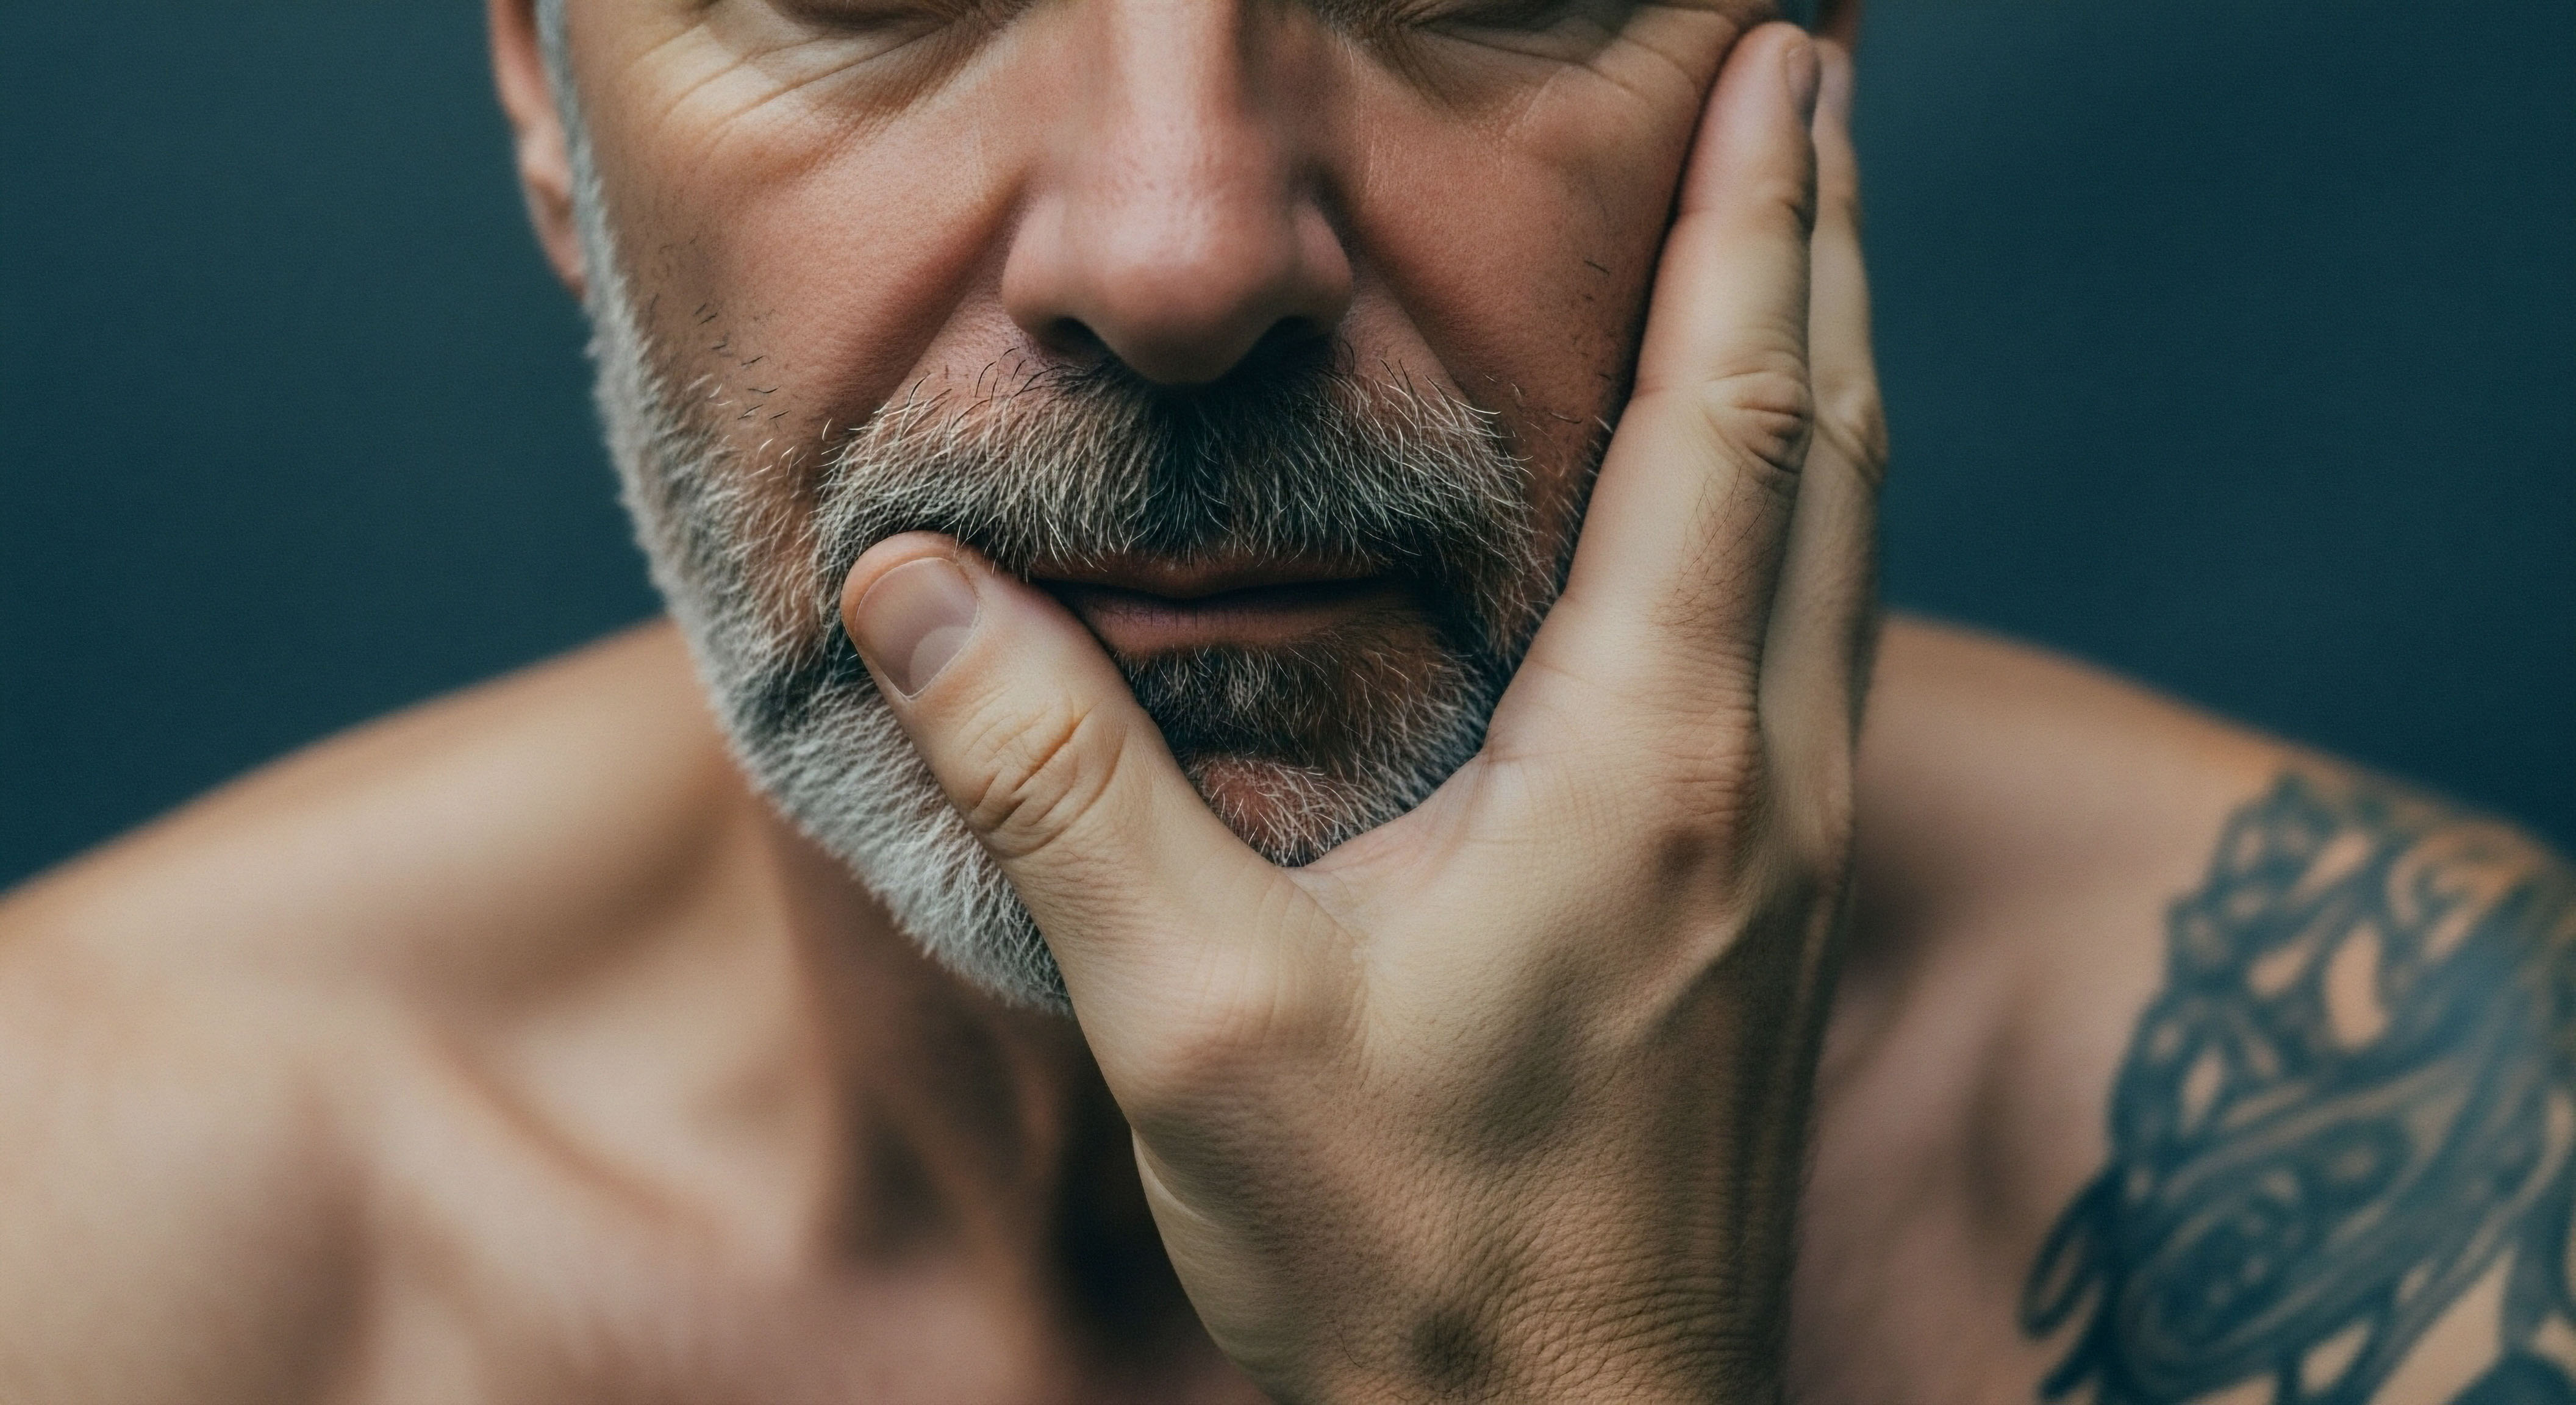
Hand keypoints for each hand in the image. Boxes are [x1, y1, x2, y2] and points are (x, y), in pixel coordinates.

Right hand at [839, 25, 1881, 1401]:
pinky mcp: (1777, 904)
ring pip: (1856, 537)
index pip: (1736, 422)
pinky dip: (1811, 500)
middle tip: (1811, 87)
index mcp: (1652, 759)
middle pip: (1837, 443)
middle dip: (1824, 243)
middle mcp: (1767, 775)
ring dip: (1834, 364)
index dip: (1756, 225)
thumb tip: (918, 595)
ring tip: (1805, 238)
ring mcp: (1794, 842)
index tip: (1777, 68)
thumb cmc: (1414, 1266)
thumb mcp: (1195, 1024)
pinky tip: (1758, 501)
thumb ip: (1061, 785)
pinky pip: (1828, 635)